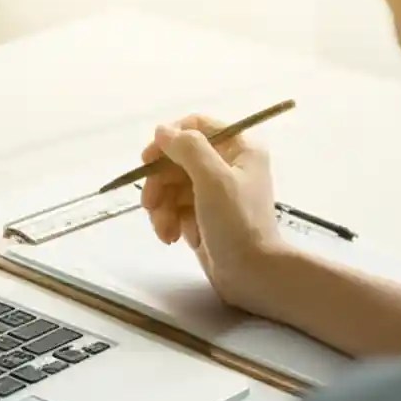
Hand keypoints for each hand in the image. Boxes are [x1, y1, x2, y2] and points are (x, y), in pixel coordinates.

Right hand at [139, 115, 288, 316]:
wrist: (253, 274)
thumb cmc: (238, 223)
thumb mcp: (213, 179)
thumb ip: (187, 148)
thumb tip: (162, 130)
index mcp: (239, 147)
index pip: (196, 126)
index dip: (169, 140)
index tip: (148, 160)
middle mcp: (228, 164)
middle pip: (177, 158)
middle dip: (159, 183)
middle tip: (150, 204)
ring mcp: (215, 191)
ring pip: (171, 185)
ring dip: (161, 207)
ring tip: (165, 230)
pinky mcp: (204, 215)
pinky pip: (175, 208)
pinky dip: (169, 221)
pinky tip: (174, 238)